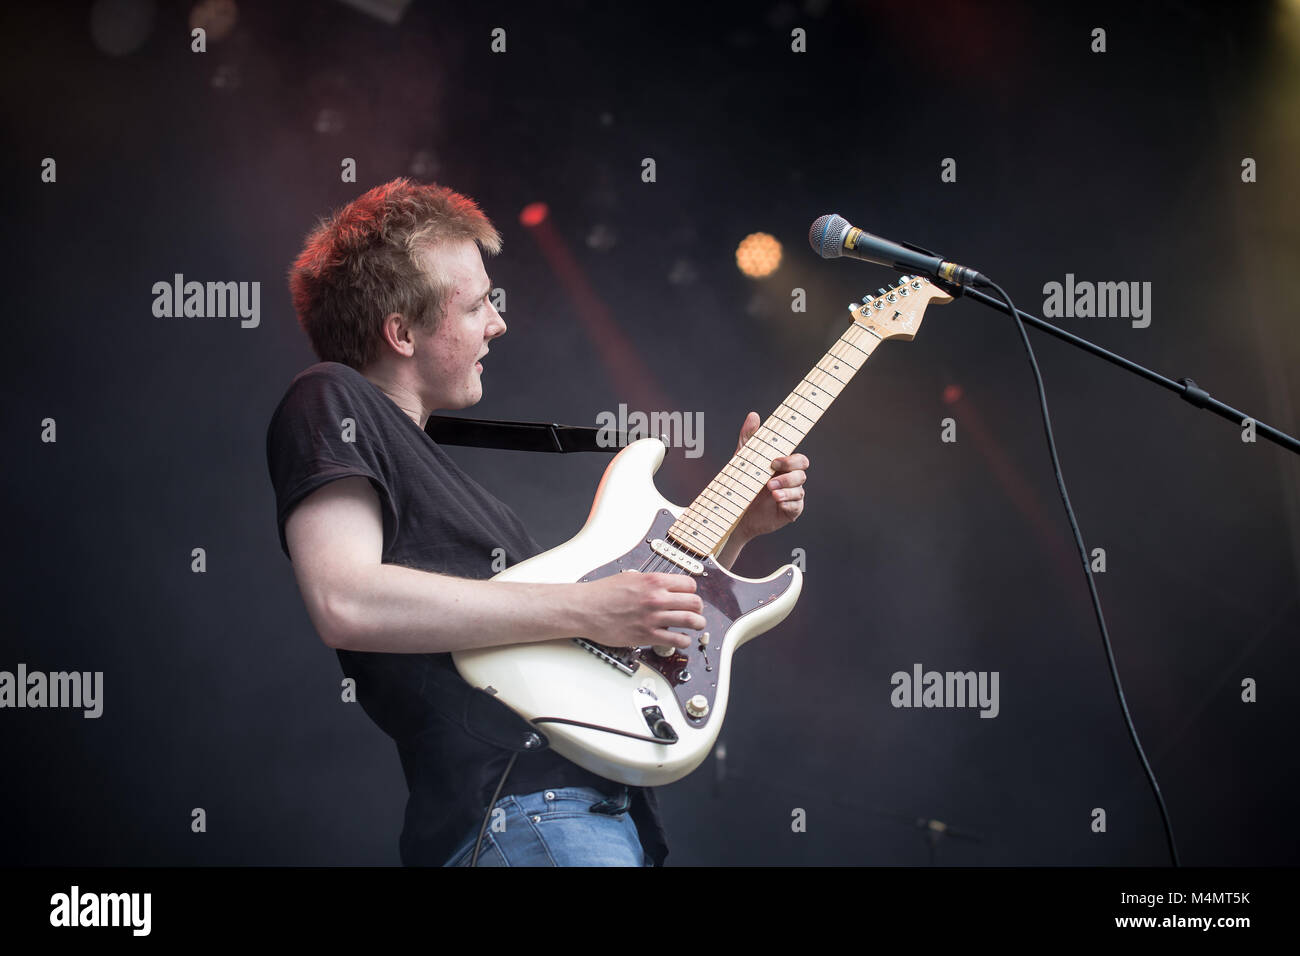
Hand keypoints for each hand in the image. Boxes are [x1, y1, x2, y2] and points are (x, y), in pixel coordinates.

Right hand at [576, 572, 704, 649]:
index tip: (690, 596)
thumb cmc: (602, 593)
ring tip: (696, 626)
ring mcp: (653, 618)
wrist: (586, 609)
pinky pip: (677, 640)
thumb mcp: (630, 577)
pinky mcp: (647, 635)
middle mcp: (656, 598)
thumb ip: (650, 581)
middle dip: (698, 608)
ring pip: (691, 621)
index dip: (692, 591)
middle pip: (694, 602)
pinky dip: (684, 641)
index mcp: (653, 581)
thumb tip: (661, 584)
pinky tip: (681, 640)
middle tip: (696, 612)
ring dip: (697, 625)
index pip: (689, 584)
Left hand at [732, 411, 807, 539]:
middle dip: (788, 474)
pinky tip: (778, 502)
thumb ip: (749, 438)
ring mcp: (792, 496)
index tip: (775, 460)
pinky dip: (788, 502)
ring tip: (771, 491)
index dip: (791, 459)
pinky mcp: (790, 511)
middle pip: (801, 472)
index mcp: (783, 467)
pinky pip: (796, 506)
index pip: (798, 459)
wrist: (736, 511)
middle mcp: (791, 480)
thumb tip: (754, 415)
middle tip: (770, 478)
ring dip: (786, 488)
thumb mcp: (743, 459)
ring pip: (800, 489)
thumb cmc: (743, 483)